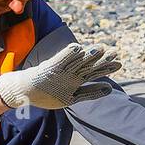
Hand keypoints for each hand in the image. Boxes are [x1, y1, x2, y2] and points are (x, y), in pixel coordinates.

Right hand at [0, 43, 120, 110]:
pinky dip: (68, 54)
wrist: (25, 91)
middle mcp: (70, 73)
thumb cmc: (49, 93)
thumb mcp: (73, 97)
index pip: (94, 72)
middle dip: (101, 60)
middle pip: (89, 66)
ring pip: (77, 62)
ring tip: (100, 48)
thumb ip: (90, 93)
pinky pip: (60, 60)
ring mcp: (61, 71)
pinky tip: (78, 47)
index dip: (106, 67)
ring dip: (88, 55)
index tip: (119, 63)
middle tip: (115, 53)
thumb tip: (110, 89)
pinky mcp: (50, 68)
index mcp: (77, 79)